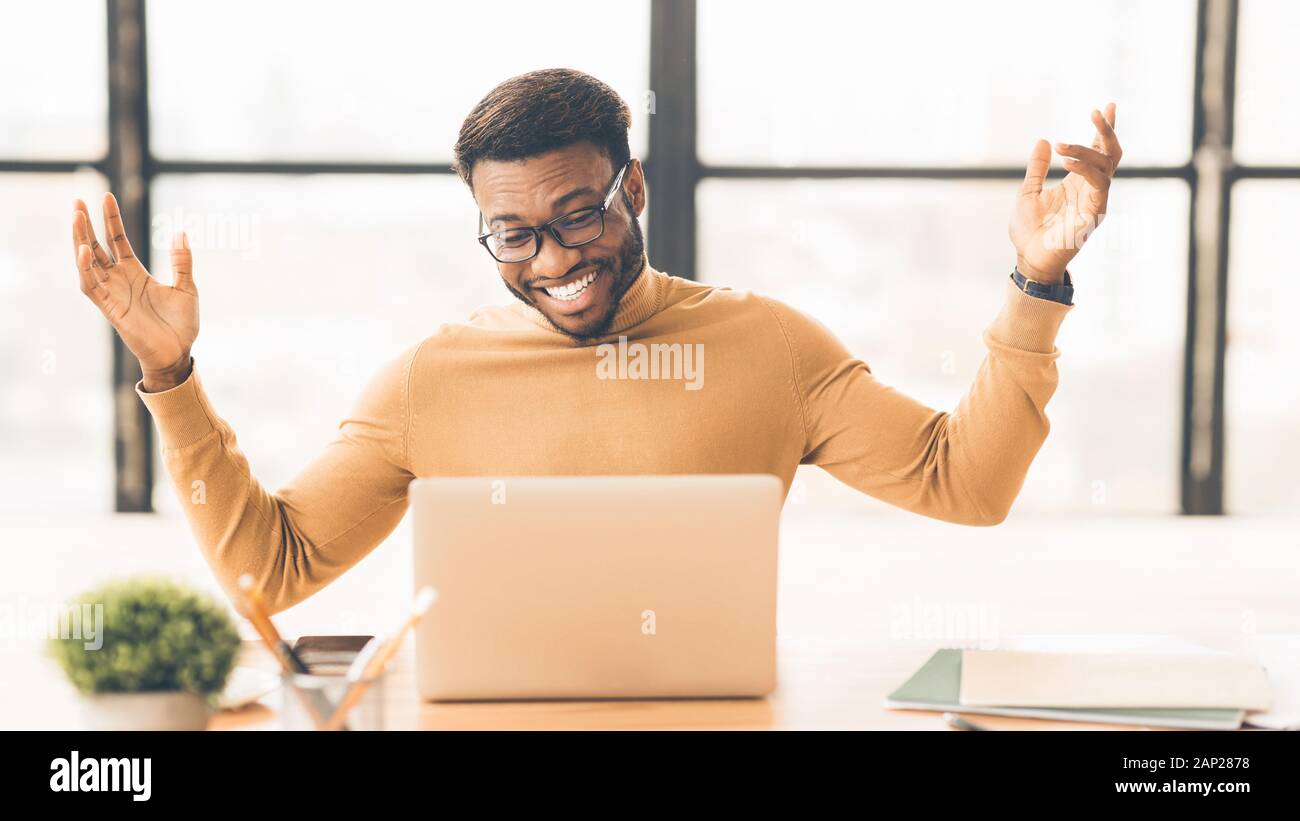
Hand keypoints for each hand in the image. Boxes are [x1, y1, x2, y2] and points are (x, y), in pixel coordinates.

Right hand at [73, 193, 198, 390]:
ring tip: (76, 216)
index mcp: (135, 273)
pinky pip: (91, 285)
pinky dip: (86, 268)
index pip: (117, 240)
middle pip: (97, 246)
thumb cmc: (182, 324)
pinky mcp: (110, 308)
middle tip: (77, 201)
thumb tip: (180, 232)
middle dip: (86, 225)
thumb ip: (182, 262)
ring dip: (80, 240)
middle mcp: (119, 280)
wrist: (179, 352)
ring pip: (88, 262)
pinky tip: (84, 249)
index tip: (107, 196)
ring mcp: (112, 293)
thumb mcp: (187, 287)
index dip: (111, 220)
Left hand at [1010, 103, 1122, 282]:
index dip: (1104, 129)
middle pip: (1110, 154)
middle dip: (1106, 131)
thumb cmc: (1029, 231)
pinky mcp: (1094, 213)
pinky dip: (1085, 170)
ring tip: (1063, 146)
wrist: (1028, 259)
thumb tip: (1045, 141)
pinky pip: (1098, 185)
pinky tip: (1067, 161)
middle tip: (1095, 111)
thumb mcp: (1028, 191)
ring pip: (1105, 166)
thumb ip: (1038, 167)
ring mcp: (1095, 201)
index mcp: (1078, 182)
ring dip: (1086, 150)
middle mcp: (1091, 189)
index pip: (1098, 151)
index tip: (1107, 106)